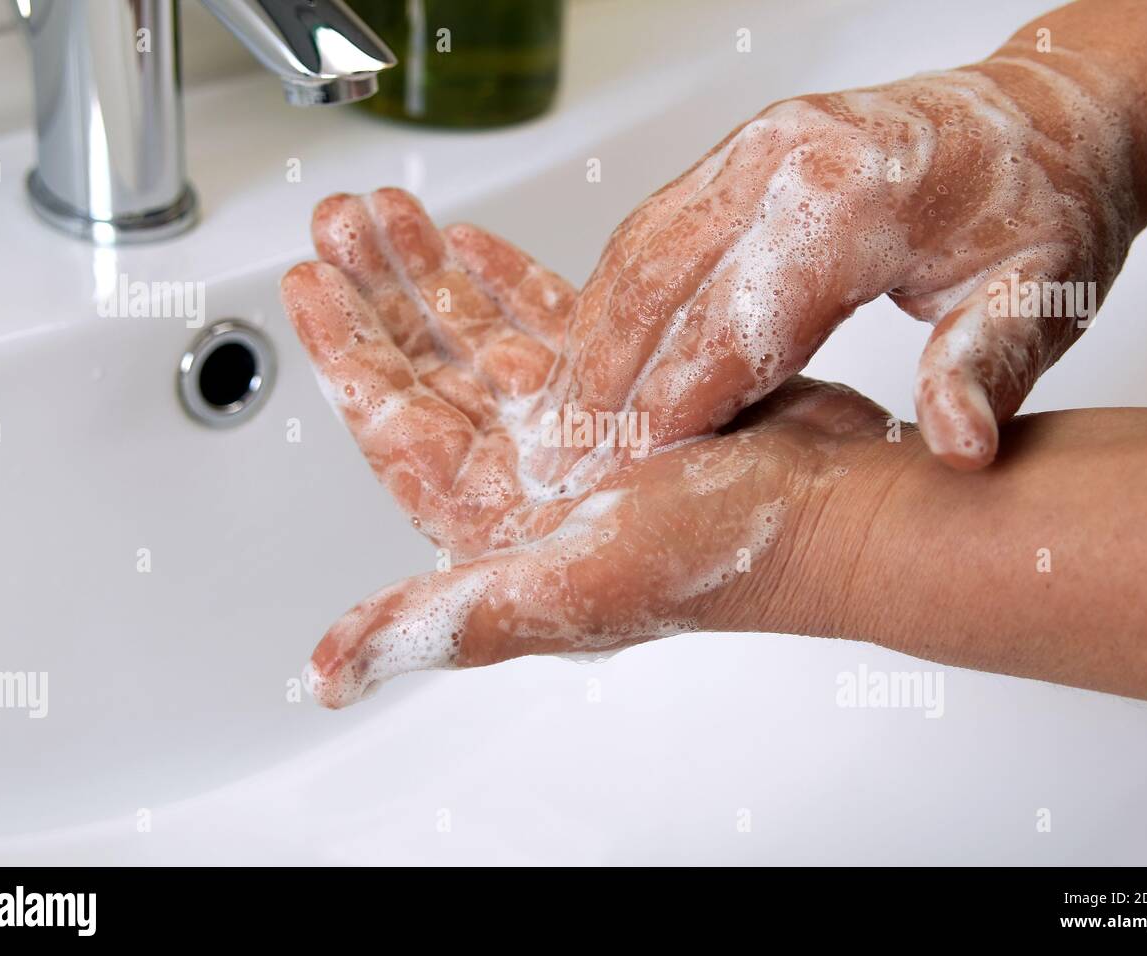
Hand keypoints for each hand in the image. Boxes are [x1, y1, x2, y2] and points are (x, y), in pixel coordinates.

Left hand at [281, 190, 897, 705]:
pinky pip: (550, 324)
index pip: (396, 427)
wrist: (833, 512)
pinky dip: (510, 282)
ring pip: (482, 338)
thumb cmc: (718, 557)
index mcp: (495, 522)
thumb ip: (440, 622)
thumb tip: (328, 675)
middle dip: (382, 293)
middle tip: (344, 223)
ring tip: (393, 214)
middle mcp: (527, 477)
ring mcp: (576, 429)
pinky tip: (477, 247)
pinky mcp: (628, 387)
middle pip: (429, 369)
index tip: (313, 284)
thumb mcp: (564, 586)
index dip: (347, 353)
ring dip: (436, 276)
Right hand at [544, 56, 1139, 471]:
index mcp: (850, 198)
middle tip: (562, 472)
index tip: (620, 487)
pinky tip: (600, 359)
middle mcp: (784, 159)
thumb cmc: (1049, 202)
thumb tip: (958, 451)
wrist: (1051, 112)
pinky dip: (616, 302)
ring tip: (562, 428)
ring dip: (591, 346)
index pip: (726, 331)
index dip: (666, 417)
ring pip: (636, 256)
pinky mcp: (743, 153)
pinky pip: (654, 230)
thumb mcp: (1045, 293)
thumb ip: (988, 370)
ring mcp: (755, 147)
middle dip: (601, 391)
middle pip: (654, 290)